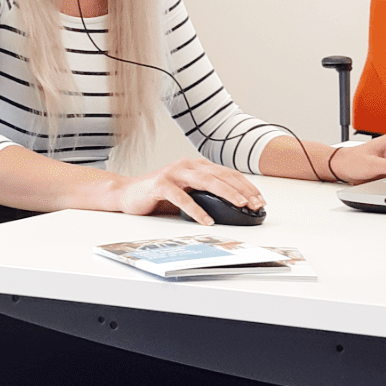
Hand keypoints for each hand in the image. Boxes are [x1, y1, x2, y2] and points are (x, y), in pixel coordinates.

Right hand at [113, 158, 265, 225]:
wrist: (127, 193)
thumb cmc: (158, 194)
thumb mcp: (187, 192)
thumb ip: (206, 194)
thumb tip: (233, 207)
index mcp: (196, 165)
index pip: (227, 173)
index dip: (245, 186)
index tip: (259, 199)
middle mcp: (187, 165)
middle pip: (221, 176)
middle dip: (241, 190)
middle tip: (255, 204)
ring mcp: (173, 173)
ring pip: (206, 181)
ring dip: (226, 193)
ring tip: (239, 205)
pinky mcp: (160, 184)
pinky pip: (182, 198)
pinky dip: (196, 209)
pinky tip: (206, 219)